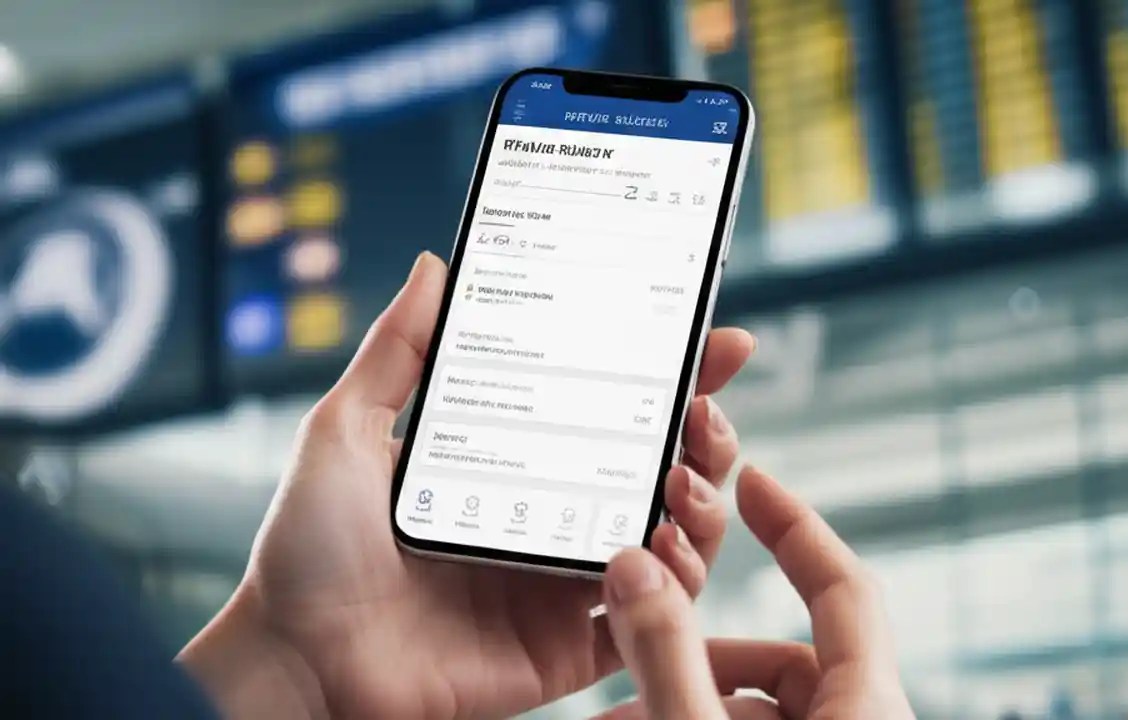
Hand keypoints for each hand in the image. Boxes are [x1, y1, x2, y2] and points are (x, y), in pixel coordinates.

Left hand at [178, 254, 753, 718]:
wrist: (295, 661)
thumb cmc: (309, 549)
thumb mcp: (346, 429)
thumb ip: (397, 352)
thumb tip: (436, 266)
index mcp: (516, 462)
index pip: (612, 407)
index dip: (676, 374)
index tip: (716, 340)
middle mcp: (553, 516)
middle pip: (664, 467)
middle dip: (707, 437)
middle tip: (702, 415)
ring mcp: (565, 582)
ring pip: (677, 539)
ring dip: (703, 506)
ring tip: (680, 482)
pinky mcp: (567, 647)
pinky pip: (650, 620)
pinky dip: (674, 588)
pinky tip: (654, 550)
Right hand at [594, 466, 915, 719]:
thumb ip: (668, 656)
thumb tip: (635, 567)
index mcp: (868, 708)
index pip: (843, 586)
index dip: (795, 526)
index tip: (753, 481)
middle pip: (783, 657)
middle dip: (696, 651)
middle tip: (631, 657)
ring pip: (757, 709)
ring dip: (680, 696)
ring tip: (612, 717)